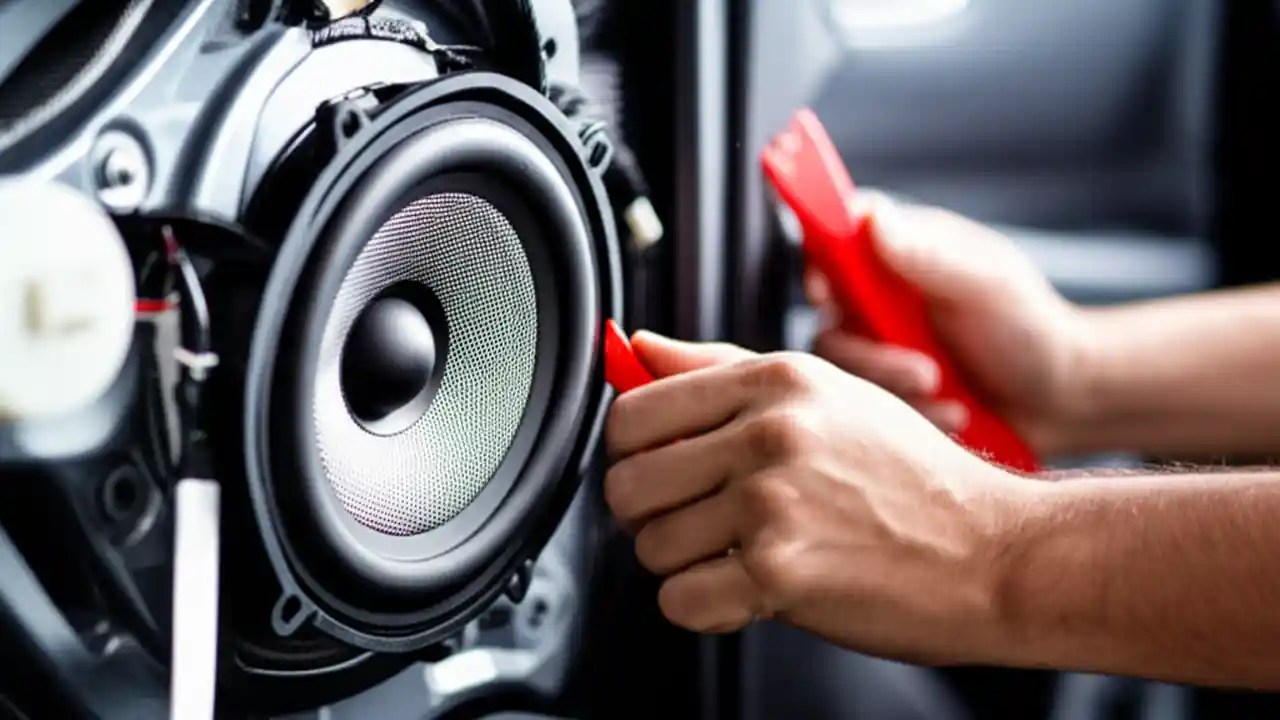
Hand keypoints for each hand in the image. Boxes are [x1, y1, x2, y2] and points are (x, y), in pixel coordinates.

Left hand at [605, 333, 1029, 664]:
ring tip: (733, 557)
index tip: (658, 468)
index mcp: (774, 381)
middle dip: (648, 514)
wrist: (994, 552)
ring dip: (681, 564)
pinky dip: (704, 608)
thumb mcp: (826, 394)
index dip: (632, 452)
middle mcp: (769, 434)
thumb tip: (637, 347)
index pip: (633, 411)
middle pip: (628, 481)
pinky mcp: (780, 572)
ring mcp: (773, 503)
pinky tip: (745, 593)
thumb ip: (720, 368)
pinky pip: (679, 600)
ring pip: (649, 545)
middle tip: (692, 522)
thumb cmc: (913, 477)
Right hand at [807, 196, 1092, 455]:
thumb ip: (929, 255)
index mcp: (904, 249)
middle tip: (925, 373)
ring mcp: (880, 342)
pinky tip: (954, 416)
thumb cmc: (1030, 327)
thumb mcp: (986, 285)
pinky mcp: (886, 388)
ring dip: (892, 387)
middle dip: (871, 354)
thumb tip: (873, 219)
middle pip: (830, 313)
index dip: (820, 256)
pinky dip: (910, 414)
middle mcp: (881, 293)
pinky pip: (864, 404)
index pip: (839, 232)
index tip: (825, 294)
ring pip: (842, 365)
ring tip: (946, 393)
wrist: (1060, 398)